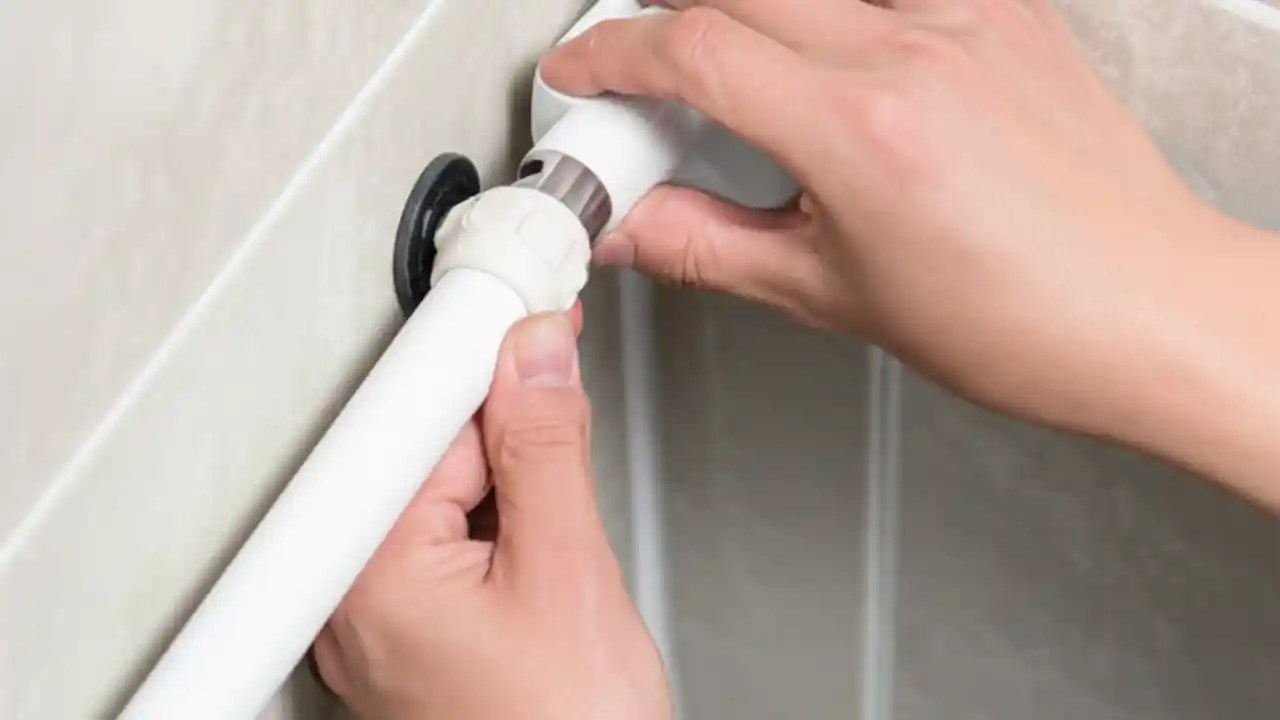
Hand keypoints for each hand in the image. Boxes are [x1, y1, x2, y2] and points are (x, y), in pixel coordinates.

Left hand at [312, 313, 671, 718]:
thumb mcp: (571, 575)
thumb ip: (548, 448)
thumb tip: (535, 355)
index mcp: (374, 578)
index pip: (408, 423)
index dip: (470, 357)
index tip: (512, 305)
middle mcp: (358, 601)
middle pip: (418, 454)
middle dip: (494, 420)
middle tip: (555, 386)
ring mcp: (384, 622)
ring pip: (435, 496)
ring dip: (501, 473)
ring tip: (558, 513)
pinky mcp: (417, 634)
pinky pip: (443, 543)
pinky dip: (493, 517)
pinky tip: (538, 537)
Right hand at [542, 0, 1279, 500]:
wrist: (1146, 311)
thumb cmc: (1023, 322)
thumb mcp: (830, 295)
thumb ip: (706, 247)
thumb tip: (630, 230)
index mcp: (862, 129)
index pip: (694, 50)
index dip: (613, 55)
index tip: (587, 72)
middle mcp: (916, 51)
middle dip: (665, 32)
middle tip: (647, 91)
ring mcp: (969, 19)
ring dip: (747, 13)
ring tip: (741, 80)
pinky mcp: (1008, 12)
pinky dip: (835, 8)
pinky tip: (834, 56)